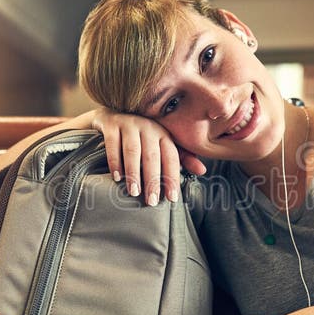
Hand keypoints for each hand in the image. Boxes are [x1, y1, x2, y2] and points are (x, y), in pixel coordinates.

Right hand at [91, 108, 206, 204]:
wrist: (113, 113)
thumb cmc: (141, 135)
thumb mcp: (162, 145)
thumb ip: (181, 158)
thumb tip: (202, 170)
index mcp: (163, 134)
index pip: (171, 157)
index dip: (172, 178)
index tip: (171, 198)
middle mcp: (148, 127)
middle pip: (152, 155)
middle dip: (153, 180)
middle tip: (151, 201)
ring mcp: (129, 123)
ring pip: (133, 150)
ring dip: (133, 173)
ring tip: (134, 192)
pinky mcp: (111, 123)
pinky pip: (113, 143)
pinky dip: (114, 161)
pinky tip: (117, 177)